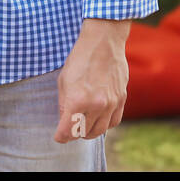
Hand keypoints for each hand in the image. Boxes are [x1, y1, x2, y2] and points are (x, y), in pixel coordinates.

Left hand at [53, 18, 129, 142]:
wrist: (103, 43)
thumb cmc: (79, 59)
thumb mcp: (63, 81)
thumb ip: (64, 103)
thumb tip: (65, 119)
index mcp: (78, 100)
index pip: (68, 130)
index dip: (61, 136)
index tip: (58, 137)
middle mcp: (96, 105)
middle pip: (84, 132)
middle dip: (74, 134)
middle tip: (68, 131)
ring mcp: (111, 103)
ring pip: (101, 130)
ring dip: (89, 132)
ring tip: (82, 128)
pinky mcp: (121, 99)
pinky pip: (114, 121)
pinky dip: (105, 125)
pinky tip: (98, 121)